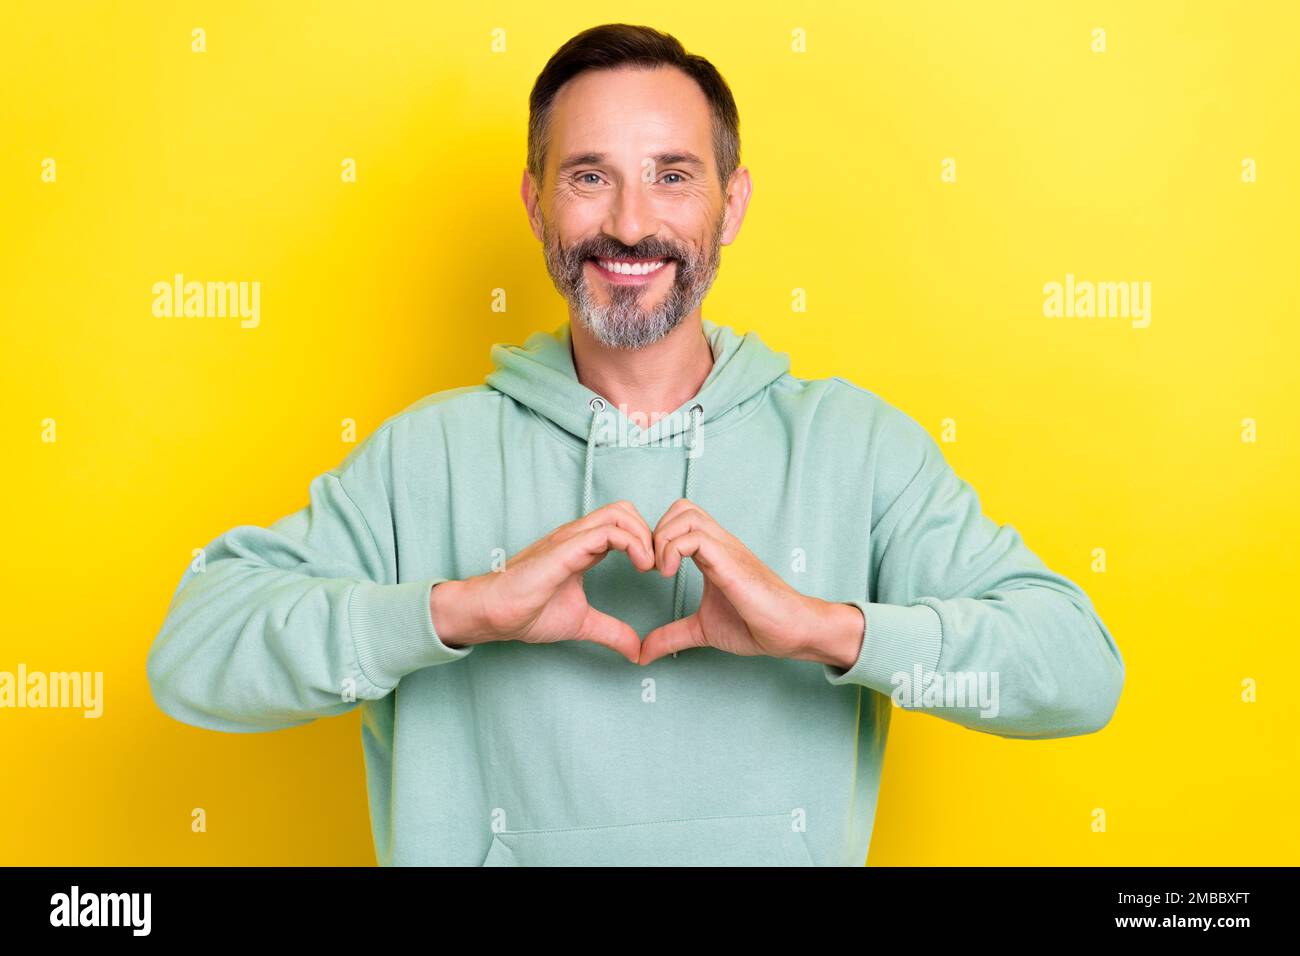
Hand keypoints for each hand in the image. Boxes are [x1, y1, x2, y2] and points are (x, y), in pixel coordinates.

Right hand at [431, 501, 653, 662]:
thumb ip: (611, 631)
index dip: (645, 542)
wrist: (494, 614)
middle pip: (625, 510)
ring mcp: (571, 538)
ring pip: (620, 514)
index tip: (655, 571)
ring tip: (649, 566)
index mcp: (582, 548)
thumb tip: (636, 649)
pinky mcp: (566, 548)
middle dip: (649, 533)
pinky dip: (632, 544)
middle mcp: (578, 536)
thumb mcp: (582, 623)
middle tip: (656, 566)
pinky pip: (607, 531)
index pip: (623, 525)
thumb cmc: (527, 611)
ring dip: (644, 537)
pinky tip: (639, 566)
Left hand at [638, 498, 864, 667]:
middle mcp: (719, 544)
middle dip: (656, 532)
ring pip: (685, 514)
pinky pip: (695, 538)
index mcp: (712, 553)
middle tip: (652, 567)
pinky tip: (670, 576)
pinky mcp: (730, 562)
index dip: (656, 538)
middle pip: (681, 507)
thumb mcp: (702, 630)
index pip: (679, 519)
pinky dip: (672, 551)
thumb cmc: (756, 625)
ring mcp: (726, 549)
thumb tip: (644, 652)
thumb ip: (672, 636)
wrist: (792, 631)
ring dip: (662, 539)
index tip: (650, 570)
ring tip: (662, 571)